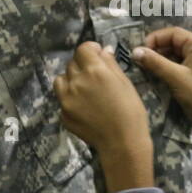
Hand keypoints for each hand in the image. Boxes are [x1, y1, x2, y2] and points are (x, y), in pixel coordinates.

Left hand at [54, 42, 152, 191]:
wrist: (122, 143)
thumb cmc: (131, 112)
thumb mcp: (125, 83)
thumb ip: (111, 64)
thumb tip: (104, 50)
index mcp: (94, 71)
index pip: (83, 49)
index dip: (91, 49)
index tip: (97, 54)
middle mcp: (76, 82)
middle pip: (72, 64)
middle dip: (82, 65)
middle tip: (94, 75)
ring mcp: (66, 99)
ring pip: (61, 80)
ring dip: (71, 80)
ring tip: (84, 89)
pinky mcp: (63, 114)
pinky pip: (62, 99)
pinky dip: (70, 98)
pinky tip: (84, 107)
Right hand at [134, 27, 191, 169]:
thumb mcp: (174, 77)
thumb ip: (154, 62)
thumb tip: (134, 51)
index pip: (174, 33)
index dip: (155, 39)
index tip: (142, 51)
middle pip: (177, 41)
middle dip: (159, 48)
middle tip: (144, 60)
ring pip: (181, 51)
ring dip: (165, 57)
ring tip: (150, 66)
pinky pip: (186, 60)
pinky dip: (174, 63)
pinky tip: (163, 71)